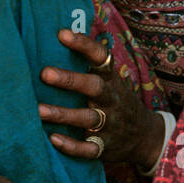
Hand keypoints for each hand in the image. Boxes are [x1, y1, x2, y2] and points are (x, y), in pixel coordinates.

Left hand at [39, 30, 164, 168]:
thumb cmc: (115, 101)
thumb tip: (57, 34)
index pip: (100, 57)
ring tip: (38, 110)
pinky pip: (89, 149)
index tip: (62, 33)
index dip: (83, 44)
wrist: (144, 137)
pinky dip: (72, 146)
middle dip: (70, 80)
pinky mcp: (105, 147)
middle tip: (44, 73)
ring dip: (63, 114)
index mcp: (111, 79)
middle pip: (94, 87)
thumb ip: (90, 65)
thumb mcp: (110, 81)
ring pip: (87, 118)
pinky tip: (53, 139)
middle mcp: (111, 99)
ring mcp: (110, 124)